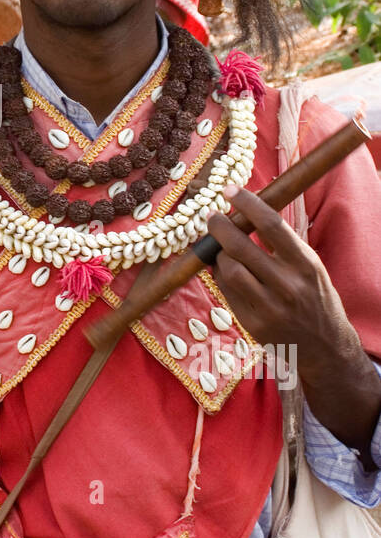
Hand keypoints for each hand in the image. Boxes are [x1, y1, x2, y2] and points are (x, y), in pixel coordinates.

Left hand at [206, 185, 380, 457]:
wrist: (325, 347)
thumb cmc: (315, 298)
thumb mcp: (310, 267)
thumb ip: (283, 244)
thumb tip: (247, 213)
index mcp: (305, 265)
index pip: (272, 224)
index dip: (248, 203)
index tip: (231, 190)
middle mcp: (288, 285)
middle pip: (241, 247)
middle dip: (220, 227)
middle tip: (212, 217)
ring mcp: (269, 307)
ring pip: (229, 270)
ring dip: (218, 253)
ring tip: (219, 248)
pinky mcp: (253, 324)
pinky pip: (226, 292)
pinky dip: (219, 275)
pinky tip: (221, 268)